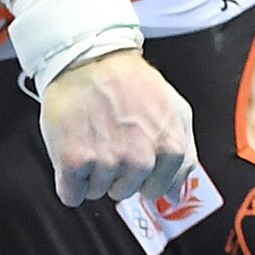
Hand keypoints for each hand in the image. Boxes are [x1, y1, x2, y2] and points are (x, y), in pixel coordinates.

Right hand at [39, 48, 197, 206]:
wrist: (89, 59)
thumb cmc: (128, 81)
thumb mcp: (174, 110)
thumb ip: (184, 155)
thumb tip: (176, 195)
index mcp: (169, 146)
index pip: (158, 190)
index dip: (142, 176)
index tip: (133, 157)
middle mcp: (140, 158)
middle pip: (125, 192)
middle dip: (116, 174)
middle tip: (109, 139)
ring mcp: (107, 162)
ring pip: (97, 193)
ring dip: (91, 173)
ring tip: (91, 138)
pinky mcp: (75, 163)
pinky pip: (71, 195)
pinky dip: (69, 181)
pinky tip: (74, 152)